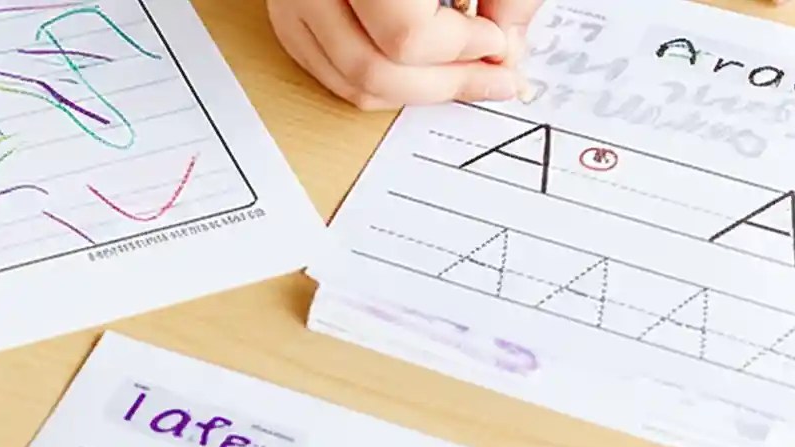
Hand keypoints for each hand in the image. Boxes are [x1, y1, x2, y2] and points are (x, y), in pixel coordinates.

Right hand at [267, 0, 542, 110]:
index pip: (406, 35)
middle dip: (443, 83)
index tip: (498, 42)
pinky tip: (415, 66)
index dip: (461, 51)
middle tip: (491, 75)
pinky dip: (375, 77)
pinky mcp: (286, 6)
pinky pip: (324, 66)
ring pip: (347, 78)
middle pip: (371, 68)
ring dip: (412, 90)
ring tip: (458, 72)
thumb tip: (508, 45)